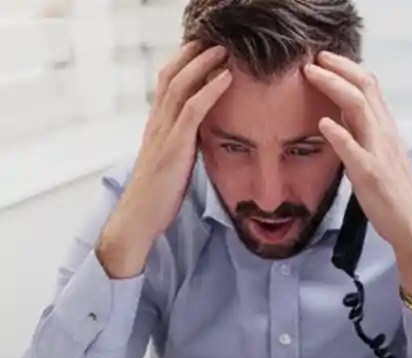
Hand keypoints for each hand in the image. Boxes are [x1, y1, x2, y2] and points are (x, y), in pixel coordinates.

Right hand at [98, 42, 230, 277]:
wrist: (138, 219)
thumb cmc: (158, 195)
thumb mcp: (174, 163)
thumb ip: (185, 144)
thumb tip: (204, 136)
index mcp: (156, 126)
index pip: (167, 83)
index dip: (184, 62)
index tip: (204, 47)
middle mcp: (156, 123)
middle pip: (172, 75)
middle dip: (193, 53)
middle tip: (215, 37)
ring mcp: (163, 134)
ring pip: (180, 87)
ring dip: (204, 64)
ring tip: (225, 48)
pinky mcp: (173, 148)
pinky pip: (192, 110)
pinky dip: (210, 90)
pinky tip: (226, 77)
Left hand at [303, 52, 411, 296]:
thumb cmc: (395, 196)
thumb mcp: (378, 157)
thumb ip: (361, 135)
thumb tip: (337, 117)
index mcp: (386, 131)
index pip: (369, 87)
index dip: (346, 69)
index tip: (324, 60)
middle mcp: (385, 135)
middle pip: (364, 88)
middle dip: (337, 68)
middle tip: (313, 58)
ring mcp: (379, 153)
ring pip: (359, 108)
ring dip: (333, 87)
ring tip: (311, 74)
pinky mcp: (372, 175)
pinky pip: (355, 150)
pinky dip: (339, 134)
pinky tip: (322, 124)